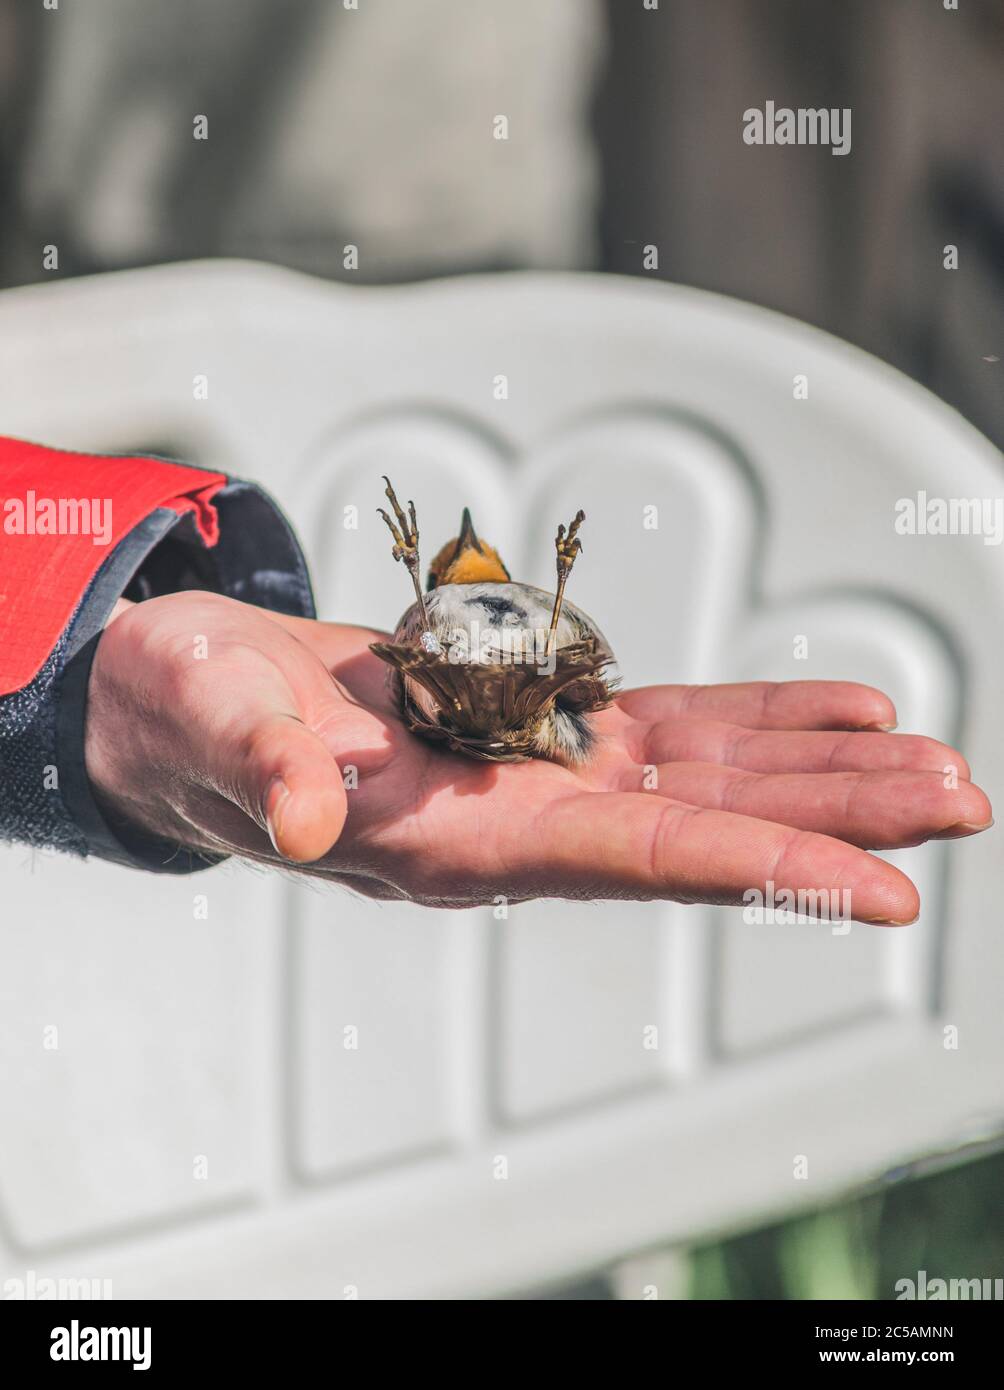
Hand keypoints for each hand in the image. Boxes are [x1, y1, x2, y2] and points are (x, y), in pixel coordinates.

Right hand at [86, 592, 992, 923]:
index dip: (758, 870)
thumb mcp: (208, 724)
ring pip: (708, 777)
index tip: (879, 888)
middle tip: (959, 801)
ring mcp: (539, 774)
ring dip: (822, 770)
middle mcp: (519, 822)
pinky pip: (672, 726)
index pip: (631, 862)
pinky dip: (758, 717)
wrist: (193, 701)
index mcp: (450, 841)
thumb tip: (313, 820)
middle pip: (706, 827)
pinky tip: (838, 707)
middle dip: (835, 820)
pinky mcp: (540, 725)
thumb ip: (262, 768)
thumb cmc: (191, 713)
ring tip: (932, 761)